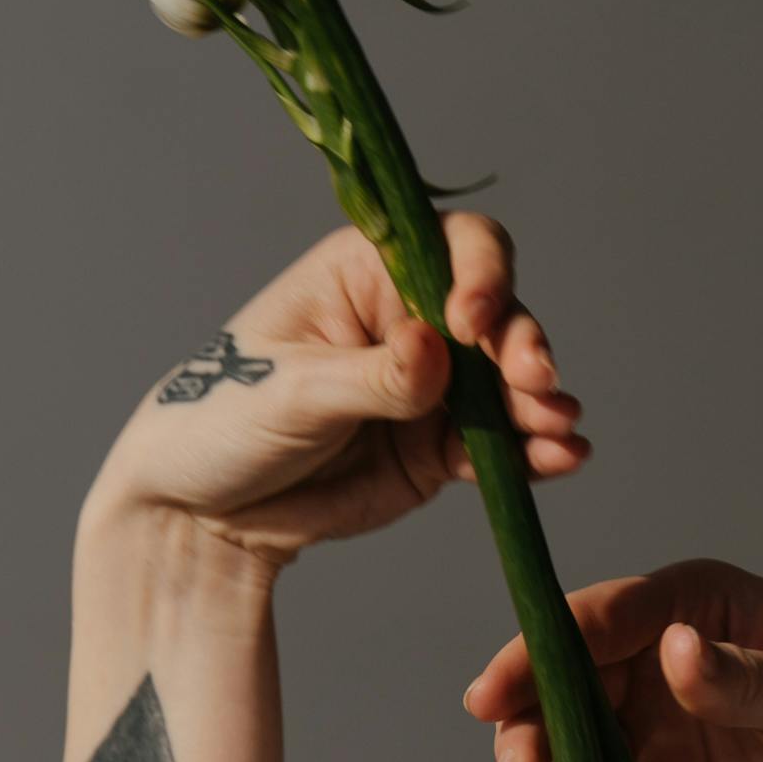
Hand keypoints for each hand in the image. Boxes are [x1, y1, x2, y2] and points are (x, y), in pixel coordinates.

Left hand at [93, 214, 586, 568]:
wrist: (199, 512)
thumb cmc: (220, 420)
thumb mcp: (288, 393)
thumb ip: (369, 377)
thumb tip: (438, 354)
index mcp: (365, 274)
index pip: (449, 249)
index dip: (479, 276)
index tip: (470, 324)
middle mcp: (411, 320)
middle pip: (496, 316)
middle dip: (523, 348)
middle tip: (535, 385)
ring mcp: (432, 388)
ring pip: (509, 385)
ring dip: (541, 404)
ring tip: (559, 432)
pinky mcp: (439, 448)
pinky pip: (500, 446)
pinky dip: (535, 454)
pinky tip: (563, 461)